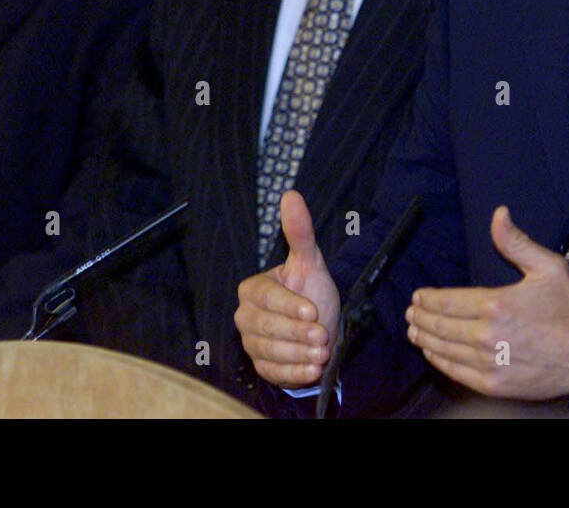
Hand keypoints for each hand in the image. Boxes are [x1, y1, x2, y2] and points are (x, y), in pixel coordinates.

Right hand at [235, 190, 339, 386]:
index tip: (313, 310)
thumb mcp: (310, 263)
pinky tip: (314, 370)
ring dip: (298, 354)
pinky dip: (295, 373)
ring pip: (270, 351)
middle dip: (296, 332)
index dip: (288, 305)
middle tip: (322, 335)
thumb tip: (291, 195)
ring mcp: (252, 344)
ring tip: (322, 353)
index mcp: (253, 289)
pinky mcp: (263, 368)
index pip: (265, 297)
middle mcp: (246, 317)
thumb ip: (300, 232)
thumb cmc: (312, 293)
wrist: (321, 329)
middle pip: (265, 327)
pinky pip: (274, 372)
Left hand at [405, 205, 568, 399]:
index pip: (447, 301)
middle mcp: (487, 335)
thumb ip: (516, 242)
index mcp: (495, 304)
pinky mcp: (494, 384)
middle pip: (440, 326)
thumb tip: (498, 214)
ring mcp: (489, 362)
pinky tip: (433, 355)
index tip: (418, 296)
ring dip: (425, 339)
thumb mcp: (548, 267)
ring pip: (444, 350)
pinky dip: (439, 362)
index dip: (427, 299)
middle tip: (411, 313)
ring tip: (414, 332)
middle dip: (421, 318)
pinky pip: (457, 373)